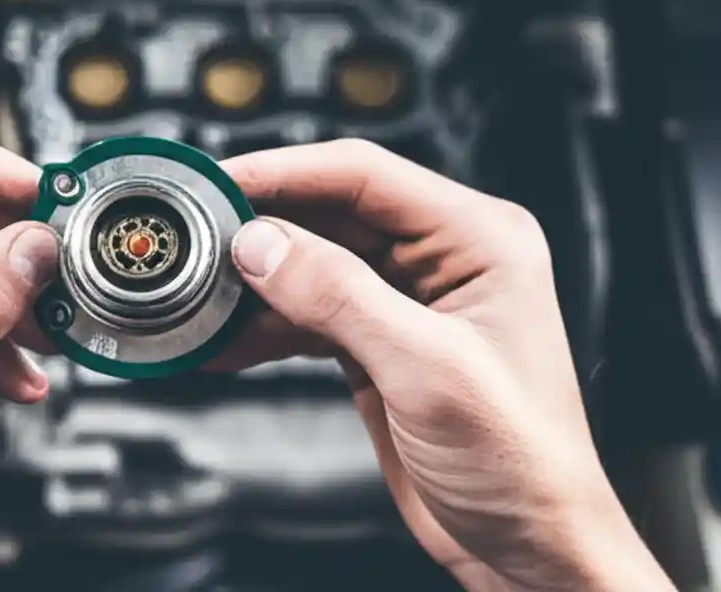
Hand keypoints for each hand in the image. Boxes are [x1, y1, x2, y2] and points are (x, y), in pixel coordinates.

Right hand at [217, 140, 672, 591]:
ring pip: (311, 264)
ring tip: (200, 296)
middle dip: (258, 227)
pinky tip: (225, 342)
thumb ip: (339, 295)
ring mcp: (407, 302)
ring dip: (254, 283)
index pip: (363, 177)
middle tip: (192, 238)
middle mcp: (443, 259)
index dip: (283, 172)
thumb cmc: (523, 464)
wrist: (529, 548)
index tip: (218, 181)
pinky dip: (264, 327)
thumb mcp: (426, 370)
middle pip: (329, 214)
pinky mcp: (378, 346)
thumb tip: (261, 242)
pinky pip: (308, 316)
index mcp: (478, 238)